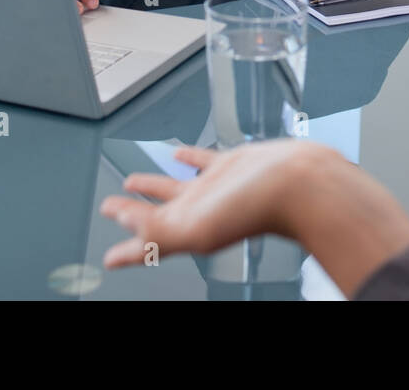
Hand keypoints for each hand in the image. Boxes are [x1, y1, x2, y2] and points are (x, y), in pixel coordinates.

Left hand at [99, 141, 408, 296]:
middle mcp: (200, 211)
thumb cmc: (256, 210)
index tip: (109, 256)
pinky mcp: (231, 165)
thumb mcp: (198, 228)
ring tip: (134, 181)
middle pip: (156, 214)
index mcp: (189, 229)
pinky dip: (187, 157)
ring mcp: (215, 188)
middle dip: (132, 212)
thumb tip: (127, 230)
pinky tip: (179, 153)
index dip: (128, 248)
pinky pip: (202, 160)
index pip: (149, 241)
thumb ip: (160, 232)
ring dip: (152, 184)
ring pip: (175, 187)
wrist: (299, 184)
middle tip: (111, 207)